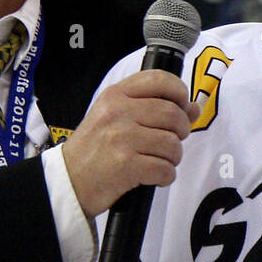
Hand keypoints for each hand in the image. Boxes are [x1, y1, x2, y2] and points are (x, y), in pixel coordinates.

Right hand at [60, 70, 201, 218]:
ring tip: (158, 160)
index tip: (181, 106)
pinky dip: (165, 176)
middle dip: (181, 131)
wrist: (68, 181)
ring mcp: (121, 138)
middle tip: (170, 141)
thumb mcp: (115, 118)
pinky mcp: (126, 166)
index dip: (179, 92)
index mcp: (115, 95)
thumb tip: (193, 107)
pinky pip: (165, 169)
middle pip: (173, 114)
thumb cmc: (94, 149)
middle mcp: (118, 112)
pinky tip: (153, 176)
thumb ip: (152, 107)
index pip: (159, 79)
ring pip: (172, 143)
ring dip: (173, 157)